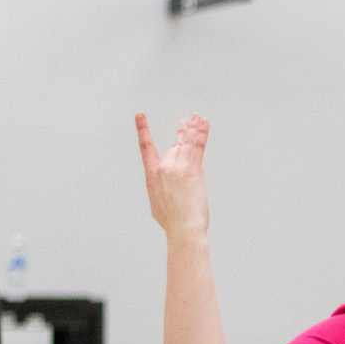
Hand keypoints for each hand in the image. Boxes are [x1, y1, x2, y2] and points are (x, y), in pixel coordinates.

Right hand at [136, 113, 210, 239]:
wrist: (182, 227)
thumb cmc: (172, 221)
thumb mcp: (159, 203)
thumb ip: (162, 190)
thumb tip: (166, 191)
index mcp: (152, 175)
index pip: (146, 147)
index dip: (142, 129)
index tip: (140, 116)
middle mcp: (164, 167)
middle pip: (175, 144)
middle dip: (182, 132)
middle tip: (186, 121)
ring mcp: (178, 166)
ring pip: (187, 141)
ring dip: (194, 127)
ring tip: (198, 117)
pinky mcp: (193, 169)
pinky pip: (198, 146)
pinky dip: (201, 133)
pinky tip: (204, 123)